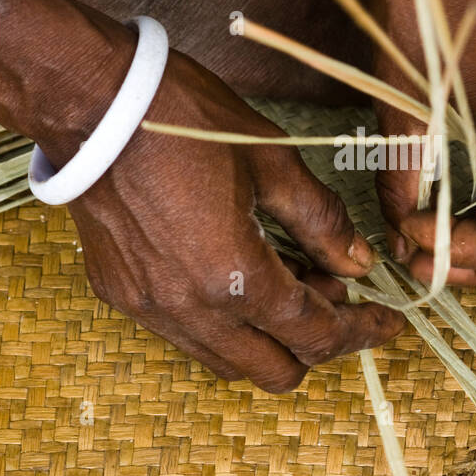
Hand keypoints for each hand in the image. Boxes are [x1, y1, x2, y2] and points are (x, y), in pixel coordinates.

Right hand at [66, 51, 403, 392]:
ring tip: (284, 277)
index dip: (362, 332)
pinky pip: (184, 333)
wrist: (89, 102)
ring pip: (226, 361)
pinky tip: (231, 270)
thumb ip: (322, 223)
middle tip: (333, 294)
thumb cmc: (184, 120)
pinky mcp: (120, 295)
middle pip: (274, 372)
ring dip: (266, 336)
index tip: (386, 321)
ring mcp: (149, 308)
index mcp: (233, 277)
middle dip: (315, 344)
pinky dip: (220, 320)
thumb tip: (359, 264)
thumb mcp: (272, 161)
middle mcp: (189, 310)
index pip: (315, 336)